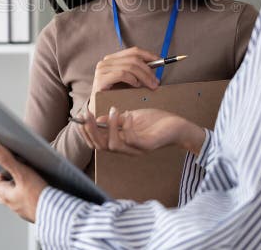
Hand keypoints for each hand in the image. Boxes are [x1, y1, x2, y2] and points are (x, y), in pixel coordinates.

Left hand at [0, 140, 46, 222]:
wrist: (57, 214)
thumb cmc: (39, 195)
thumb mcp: (22, 173)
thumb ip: (5, 159)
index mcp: (4, 194)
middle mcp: (10, 202)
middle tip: (4, 162)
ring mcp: (20, 206)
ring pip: (11, 191)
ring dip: (12, 179)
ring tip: (21, 167)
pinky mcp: (31, 208)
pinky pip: (22, 195)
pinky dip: (23, 186)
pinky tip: (34, 180)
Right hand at [79, 107, 205, 155]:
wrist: (178, 126)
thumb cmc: (155, 122)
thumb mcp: (131, 118)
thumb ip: (116, 120)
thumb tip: (98, 118)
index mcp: (121, 142)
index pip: (98, 143)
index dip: (87, 132)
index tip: (82, 116)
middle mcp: (127, 149)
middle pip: (101, 146)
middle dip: (92, 130)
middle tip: (88, 114)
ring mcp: (137, 149)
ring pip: (114, 145)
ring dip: (110, 127)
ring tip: (113, 110)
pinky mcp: (148, 146)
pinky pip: (132, 140)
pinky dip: (127, 127)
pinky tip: (128, 115)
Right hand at [89, 47, 160, 113]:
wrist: (99, 109)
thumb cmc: (114, 95)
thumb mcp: (127, 81)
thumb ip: (137, 72)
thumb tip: (154, 67)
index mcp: (112, 59)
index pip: (133, 51)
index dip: (148, 55)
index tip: (160, 60)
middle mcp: (106, 62)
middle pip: (133, 59)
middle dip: (148, 70)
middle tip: (156, 81)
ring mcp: (102, 70)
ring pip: (130, 66)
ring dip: (143, 76)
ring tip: (149, 85)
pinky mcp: (101, 79)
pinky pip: (122, 74)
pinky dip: (132, 79)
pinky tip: (136, 86)